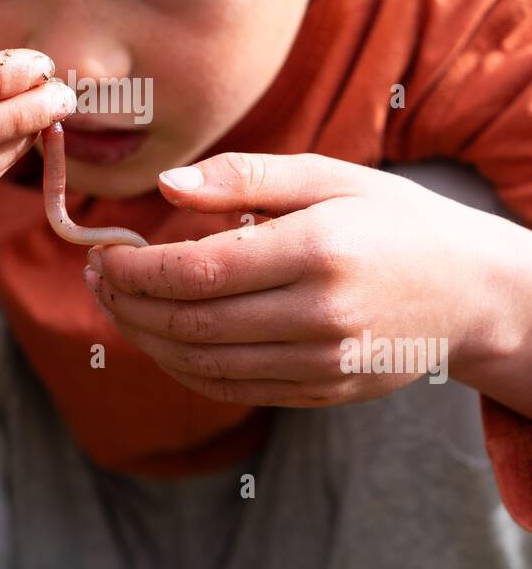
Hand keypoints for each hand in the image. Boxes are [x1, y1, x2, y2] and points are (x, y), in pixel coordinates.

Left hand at [82, 151, 530, 407]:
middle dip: (129, 303)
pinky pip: (235, 388)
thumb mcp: (329, 177)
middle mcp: (320, 314)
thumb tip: (166, 186)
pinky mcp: (325, 391)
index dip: (137, 269)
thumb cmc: (394, 220)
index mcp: (317, 249)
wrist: (470, 291)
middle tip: (96, 277)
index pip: (199, 271)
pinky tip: (162, 339)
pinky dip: (185, 368)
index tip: (103, 253)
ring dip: (147, 338)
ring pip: (205, 365)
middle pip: (192, 323)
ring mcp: (324, 362)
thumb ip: (245, 178)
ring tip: (118, 306)